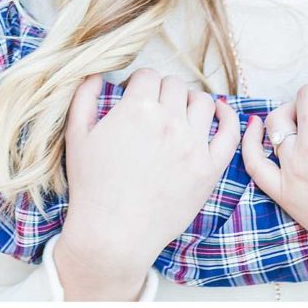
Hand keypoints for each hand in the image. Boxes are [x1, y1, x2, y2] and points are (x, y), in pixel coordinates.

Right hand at [53, 69, 239, 300]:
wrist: (113, 235)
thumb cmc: (91, 187)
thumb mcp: (76, 135)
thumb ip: (83, 96)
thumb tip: (95, 72)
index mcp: (137, 109)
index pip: (148, 75)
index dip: (138, 83)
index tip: (132, 96)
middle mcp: (170, 121)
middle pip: (175, 85)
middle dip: (161, 91)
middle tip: (152, 108)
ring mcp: (193, 145)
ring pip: (203, 102)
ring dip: (190, 101)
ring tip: (179, 113)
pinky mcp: (209, 169)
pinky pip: (230, 133)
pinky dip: (228, 117)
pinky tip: (219, 113)